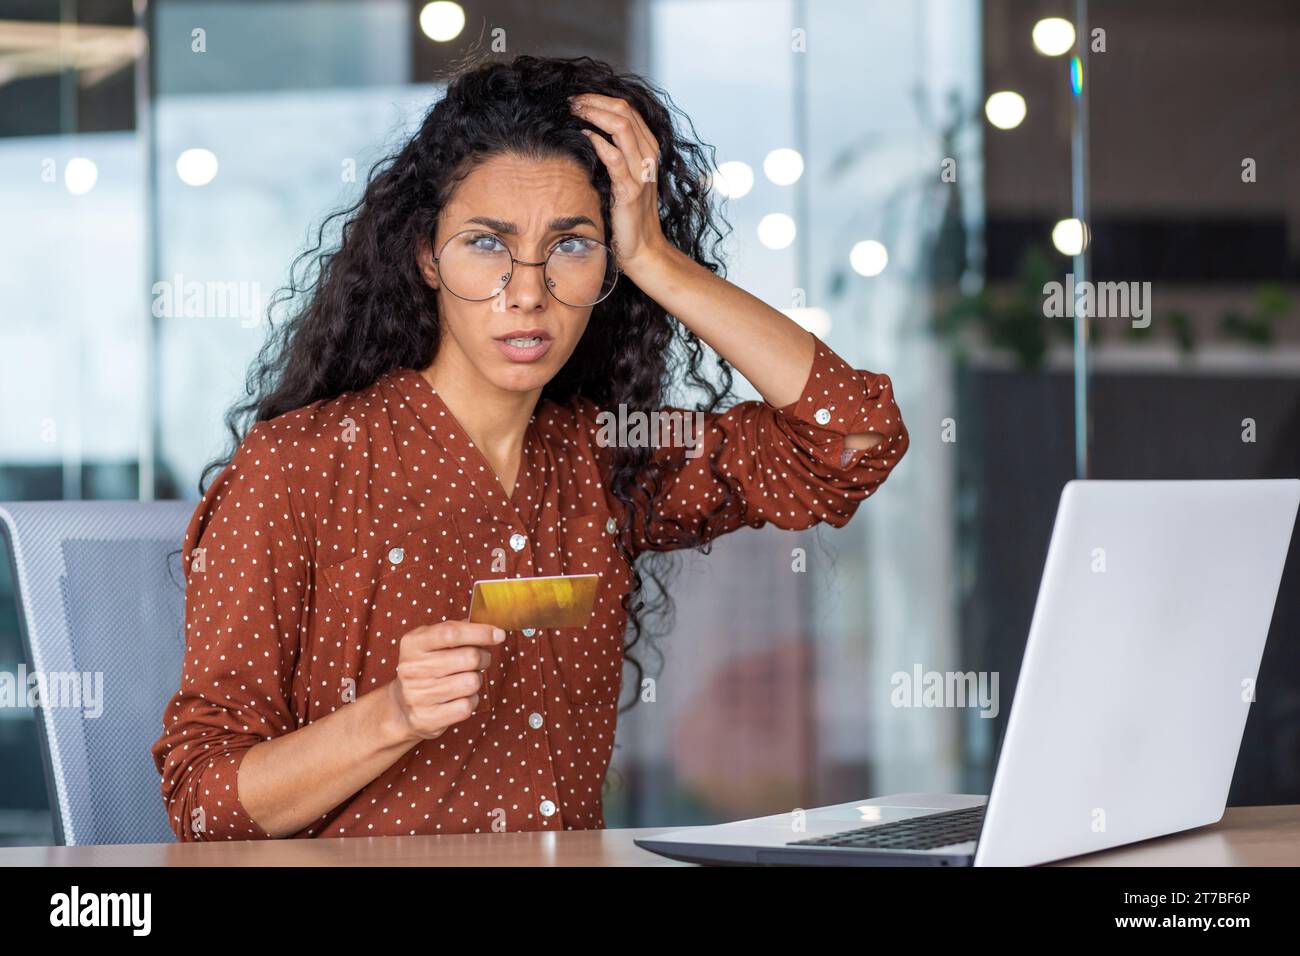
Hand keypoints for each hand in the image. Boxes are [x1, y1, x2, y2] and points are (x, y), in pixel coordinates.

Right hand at [386, 621, 504, 740]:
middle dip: (484, 658)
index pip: (451, 633)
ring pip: (472, 682)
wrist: (402, 706)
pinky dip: (472, 700)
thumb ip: (456, 630)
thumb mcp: (431, 642)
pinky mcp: (428, 718)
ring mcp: (418, 695)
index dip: (480, 632)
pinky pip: (467, 706)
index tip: (499, 634)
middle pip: (469, 657)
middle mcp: (412, 668)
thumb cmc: (425, 667)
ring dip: (477, 680)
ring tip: (466, 679)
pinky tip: (461, 697)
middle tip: (481, 660)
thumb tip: (490, 627)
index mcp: (413, 643)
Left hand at [569, 92, 669, 271]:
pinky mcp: (630, 191)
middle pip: (624, 111)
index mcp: (648, 150)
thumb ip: (616, 155)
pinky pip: (615, 158)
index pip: (627, 109)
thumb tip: (590, 134)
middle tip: (571, 102)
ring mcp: (641, 173)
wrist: (643, 249)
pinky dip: (599, 144)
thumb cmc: (629, 216)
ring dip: (594, 114)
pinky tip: (585, 137)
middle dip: (594, 101)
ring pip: (621, 127)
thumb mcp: (626, 178)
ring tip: (574, 113)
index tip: (578, 100)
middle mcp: (648, 156)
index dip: (601, 99)